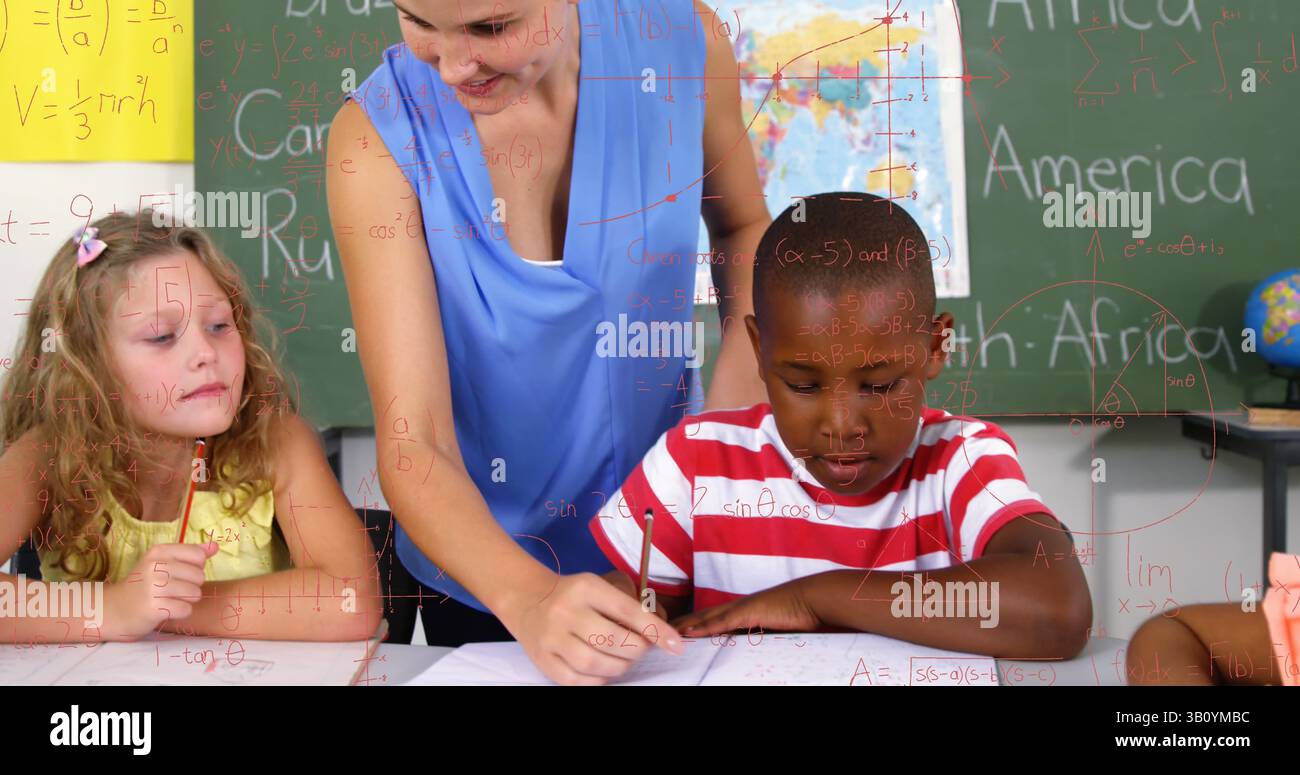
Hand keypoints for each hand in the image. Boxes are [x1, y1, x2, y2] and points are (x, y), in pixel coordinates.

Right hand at [102, 542, 217, 641]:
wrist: (115, 610)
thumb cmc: (144, 585)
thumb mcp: (163, 563)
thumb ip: (191, 554)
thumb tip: (215, 546)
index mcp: (159, 552)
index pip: (198, 555)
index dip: (196, 567)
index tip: (180, 573)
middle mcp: (155, 566)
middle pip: (199, 576)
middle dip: (192, 586)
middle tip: (173, 590)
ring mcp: (153, 587)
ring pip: (195, 593)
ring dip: (187, 600)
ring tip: (170, 599)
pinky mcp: (153, 608)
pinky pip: (186, 609)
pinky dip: (180, 612)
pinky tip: (167, 609)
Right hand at [500, 571, 685, 685]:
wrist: (527, 599)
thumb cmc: (575, 595)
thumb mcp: (600, 586)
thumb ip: (630, 606)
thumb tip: (660, 635)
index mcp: (586, 587)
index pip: (627, 611)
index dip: (655, 630)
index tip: (676, 645)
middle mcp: (566, 611)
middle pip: (613, 640)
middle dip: (637, 650)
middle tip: (640, 649)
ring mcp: (551, 638)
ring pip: (595, 664)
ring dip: (620, 667)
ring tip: (623, 660)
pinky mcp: (543, 660)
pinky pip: (577, 681)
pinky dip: (597, 680)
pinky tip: (603, 671)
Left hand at [672, 580, 820, 636]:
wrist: (816, 598)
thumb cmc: (802, 613)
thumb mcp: (777, 628)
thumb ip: (761, 634)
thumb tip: (752, 646)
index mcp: (744, 611)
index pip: (711, 618)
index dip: (692, 624)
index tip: (674, 631)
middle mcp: (738, 607)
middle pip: (702, 616)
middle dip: (681, 624)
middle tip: (658, 631)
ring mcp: (742, 608)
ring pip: (706, 618)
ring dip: (685, 626)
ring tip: (664, 633)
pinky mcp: (748, 612)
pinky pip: (721, 622)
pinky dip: (703, 628)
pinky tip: (688, 633)